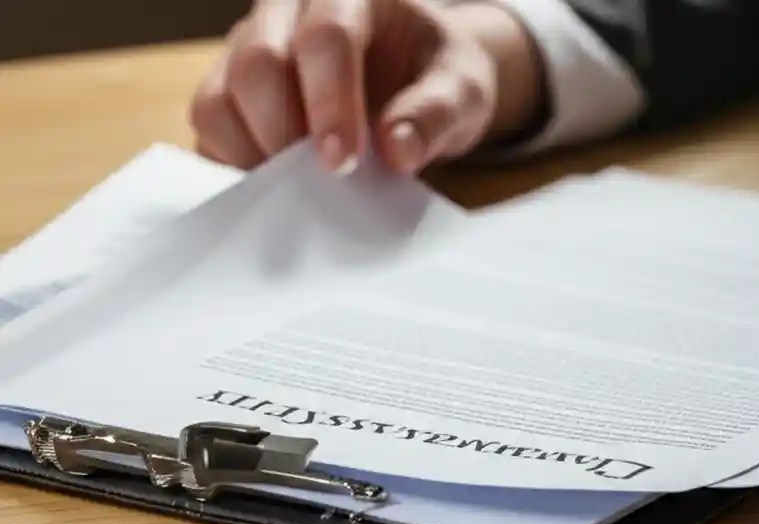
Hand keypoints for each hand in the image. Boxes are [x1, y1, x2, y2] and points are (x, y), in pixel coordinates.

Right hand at [189, 0, 544, 174]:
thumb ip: (436, 114)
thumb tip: (396, 150)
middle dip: (287, 131)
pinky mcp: (231, 95)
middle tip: (326, 181)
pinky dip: (238, 166)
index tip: (344, 160)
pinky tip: (280, 188)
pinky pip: (211, 131)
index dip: (330, 101)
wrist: (421, 80)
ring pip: (219, 98)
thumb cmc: (438, 77)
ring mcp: (249, 51)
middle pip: (257, 64)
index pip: (326, 36)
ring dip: (257, 153)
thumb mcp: (463, 91)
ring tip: (305, 186)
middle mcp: (286, 14)